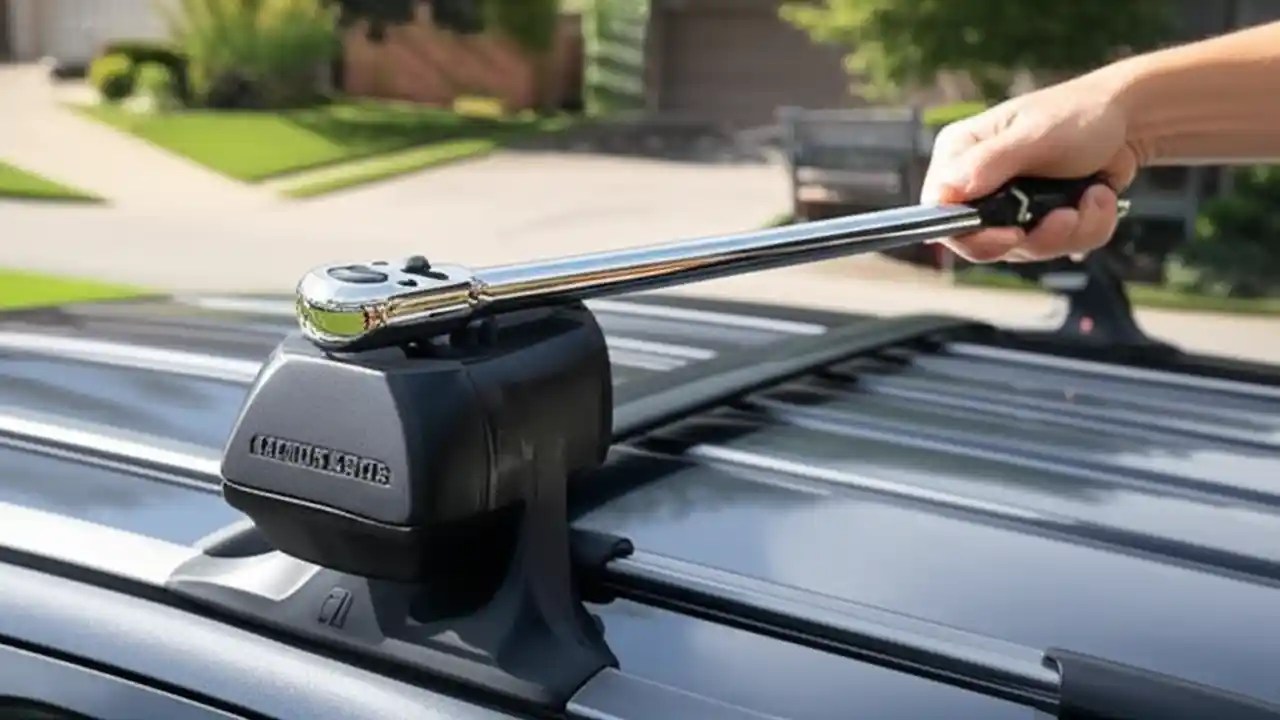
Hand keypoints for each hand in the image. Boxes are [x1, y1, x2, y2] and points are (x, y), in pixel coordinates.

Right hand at [921, 74, 1139, 262]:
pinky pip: (1054, 247)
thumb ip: (991, 162)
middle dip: (1035, 237)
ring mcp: (1006, 207)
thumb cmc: (1078, 115)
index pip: (939, 210)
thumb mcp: (1035, 135)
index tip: (1013, 234)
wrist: (1129, 122)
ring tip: (1096, 196)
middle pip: (981, 242)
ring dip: (1069, 231)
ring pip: (1023, 250)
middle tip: (1067, 216)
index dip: (970, 234)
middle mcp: (975, 185)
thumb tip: (948, 190)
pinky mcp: (1035, 221)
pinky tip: (1099, 198)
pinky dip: (1086, 229)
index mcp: (960, 155)